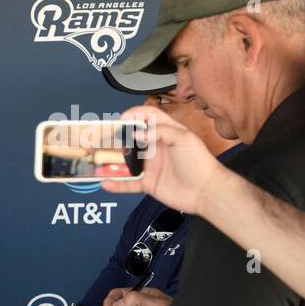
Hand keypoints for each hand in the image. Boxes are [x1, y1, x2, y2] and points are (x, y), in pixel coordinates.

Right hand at [101, 106, 221, 214]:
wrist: (206, 191)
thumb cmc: (200, 163)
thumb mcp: (183, 138)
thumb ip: (159, 131)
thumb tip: (136, 134)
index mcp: (166, 133)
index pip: (147, 117)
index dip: (134, 114)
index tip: (122, 119)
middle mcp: (156, 148)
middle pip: (131, 139)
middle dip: (117, 137)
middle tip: (104, 137)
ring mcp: (150, 165)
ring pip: (126, 161)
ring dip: (112, 161)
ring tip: (99, 160)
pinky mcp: (147, 183)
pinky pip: (127, 183)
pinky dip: (116, 184)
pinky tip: (106, 182)